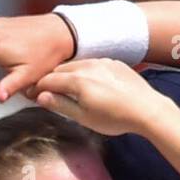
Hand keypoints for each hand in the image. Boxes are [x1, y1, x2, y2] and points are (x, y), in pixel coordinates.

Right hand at [31, 59, 169, 137]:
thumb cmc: (115, 118)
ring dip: (67, 74)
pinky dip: (84, 71)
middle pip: (61, 70)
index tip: (32, 94)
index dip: (38, 87)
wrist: (147, 109)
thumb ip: (61, 105)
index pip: (49, 80)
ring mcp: (102, 61)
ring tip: (65, 86)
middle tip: (46, 91)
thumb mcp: (84, 117)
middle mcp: (87, 66)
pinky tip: (88, 82)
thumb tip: (41, 97)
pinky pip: (93, 63)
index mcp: (76, 80)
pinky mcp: (114, 62)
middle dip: (51, 79)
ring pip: (77, 64)